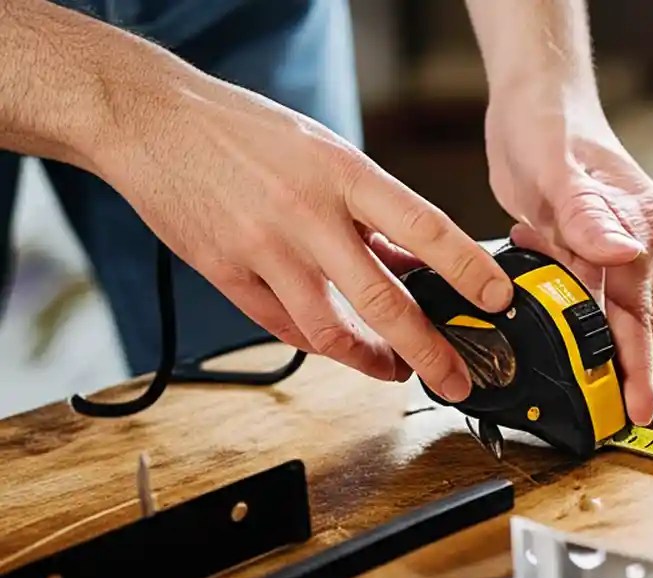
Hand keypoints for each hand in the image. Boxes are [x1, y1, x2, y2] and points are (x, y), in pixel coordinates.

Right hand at [91, 63, 510, 400]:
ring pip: (329, 331)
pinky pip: (282, 327)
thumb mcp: (325, 153)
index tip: (497, 299)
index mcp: (343, 173)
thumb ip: (368, 209)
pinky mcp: (226, 274)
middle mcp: (307, 214)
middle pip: (381, 299)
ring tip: (394, 370)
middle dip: (427, 349)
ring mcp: (263, 248)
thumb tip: (415, 261)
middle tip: (455, 377)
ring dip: (370, 362)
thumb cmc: (245, 132)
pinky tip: (336, 345)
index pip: (424, 226)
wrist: (152, 121)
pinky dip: (316, 343)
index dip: (467, 268)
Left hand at [485, 83, 652, 424]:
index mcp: (635, 225)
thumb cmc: (551, 121)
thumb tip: (620, 253)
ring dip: (601, 351)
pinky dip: (569, 322)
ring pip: (607, 313)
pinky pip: (579, 297)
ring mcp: (603, 247)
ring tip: (595, 392)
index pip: (641, 308)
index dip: (641, 361)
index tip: (640, 403)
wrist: (533, 100)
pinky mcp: (577, 247)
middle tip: (623, 416)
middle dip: (631, 370)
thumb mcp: (559, 166)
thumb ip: (587, 211)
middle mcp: (626, 240)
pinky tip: (555, 338)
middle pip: (634, 319)